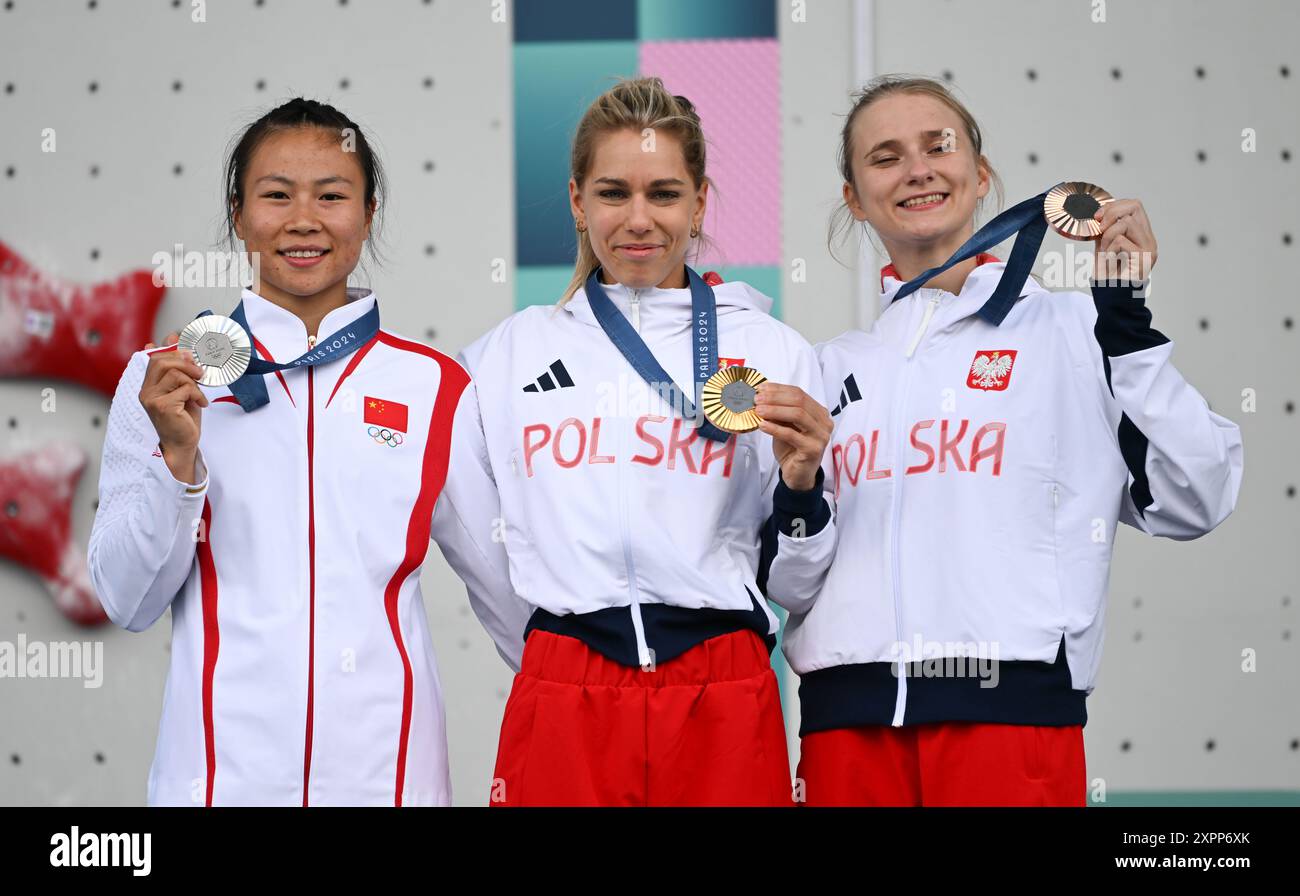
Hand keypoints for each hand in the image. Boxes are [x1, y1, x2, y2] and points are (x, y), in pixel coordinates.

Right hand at [140, 332, 207, 481]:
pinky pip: (184, 388)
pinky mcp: (161, 406)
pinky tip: (201, 404)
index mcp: (149, 384)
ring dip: (194, 381)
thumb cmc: (183, 417)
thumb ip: (180, 368)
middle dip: (185, 363)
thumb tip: (175, 337)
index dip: (172, 350)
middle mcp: (145, 390)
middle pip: (161, 361)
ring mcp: (151, 398)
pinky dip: (197, 394)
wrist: (183, 443)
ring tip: (200, 392)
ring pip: (175, 374)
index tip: (190, 354)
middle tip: (200, 373)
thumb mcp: (184, 388)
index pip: (155, 357)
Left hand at [753, 382, 831, 491]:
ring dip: (775, 410)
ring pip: (797, 415)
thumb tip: (761, 396)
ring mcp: (821, 436)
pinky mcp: (813, 449)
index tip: (761, 388)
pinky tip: (762, 425)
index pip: (799, 393)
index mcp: (819, 412)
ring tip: (758, 410)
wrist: (797, 474)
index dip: (779, 389)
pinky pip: (792, 434)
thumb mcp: (784, 425)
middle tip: (757, 399)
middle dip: (775, 398)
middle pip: (799, 401)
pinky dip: (775, 428)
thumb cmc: (791, 448)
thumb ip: (779, 412)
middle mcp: (824, 422)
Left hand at [1093, 198, 1156, 283]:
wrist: (1112, 300)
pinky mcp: (1143, 258)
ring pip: (1126, 222)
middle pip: (1135, 206)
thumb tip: (1099, 215)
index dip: (1114, 205)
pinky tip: (1110, 261)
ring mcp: (1149, 248)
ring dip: (1107, 235)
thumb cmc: (1109, 278)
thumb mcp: (1104, 248)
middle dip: (1111, 212)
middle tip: (1098, 227)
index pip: (1134, 206)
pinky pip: (1121, 241)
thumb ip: (1105, 232)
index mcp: (1141, 235)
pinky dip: (1109, 249)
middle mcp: (1149, 239)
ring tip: (1105, 251)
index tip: (1097, 216)